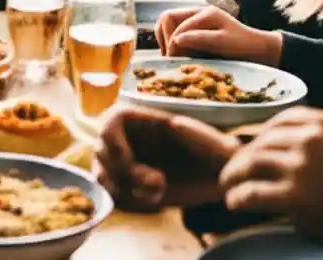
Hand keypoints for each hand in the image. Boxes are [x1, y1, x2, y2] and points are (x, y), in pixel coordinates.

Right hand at [96, 105, 239, 211]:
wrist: (218, 186)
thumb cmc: (219, 160)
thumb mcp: (221, 149)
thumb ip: (204, 137)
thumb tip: (176, 124)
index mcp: (149, 122)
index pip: (111, 118)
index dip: (110, 138)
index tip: (127, 158)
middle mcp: (131, 140)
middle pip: (101, 151)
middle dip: (123, 172)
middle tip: (157, 184)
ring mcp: (125, 164)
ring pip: (102, 175)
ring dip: (124, 189)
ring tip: (156, 196)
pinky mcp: (126, 187)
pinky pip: (111, 195)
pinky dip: (127, 202)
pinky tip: (152, 204)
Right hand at [156, 6, 282, 65]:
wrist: (261, 51)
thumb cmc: (245, 46)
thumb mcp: (224, 43)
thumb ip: (200, 39)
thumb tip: (176, 40)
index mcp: (205, 13)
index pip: (174, 22)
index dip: (171, 41)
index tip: (173, 60)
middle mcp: (198, 14)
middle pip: (167, 18)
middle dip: (165, 38)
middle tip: (172, 57)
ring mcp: (197, 22)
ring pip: (169, 25)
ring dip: (167, 40)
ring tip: (174, 57)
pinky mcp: (197, 32)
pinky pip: (176, 33)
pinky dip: (173, 44)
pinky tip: (180, 57)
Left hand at [219, 108, 322, 257]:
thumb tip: (306, 141)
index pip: (280, 121)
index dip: (262, 134)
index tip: (254, 146)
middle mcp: (308, 139)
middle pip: (261, 142)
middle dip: (244, 157)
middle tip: (235, 170)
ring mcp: (299, 166)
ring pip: (251, 164)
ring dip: (234, 176)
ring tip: (228, 187)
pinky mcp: (294, 195)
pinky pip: (253, 193)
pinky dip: (239, 197)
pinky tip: (235, 202)